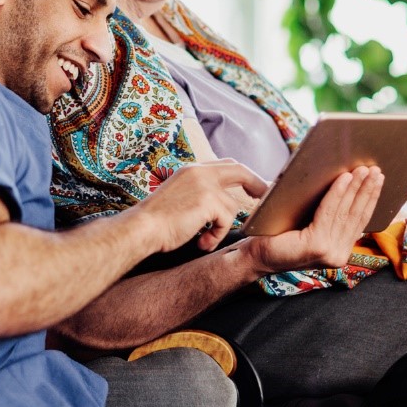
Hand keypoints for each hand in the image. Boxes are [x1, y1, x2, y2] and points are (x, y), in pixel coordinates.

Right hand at [136, 159, 270, 253]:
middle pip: (240, 170)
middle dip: (256, 184)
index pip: (225, 164)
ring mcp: (205, 184)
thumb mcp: (178, 197)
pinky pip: (227, 221)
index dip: (242, 174)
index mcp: (191, 170)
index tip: (253, 185)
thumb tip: (218, 204)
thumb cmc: (155, 221)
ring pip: (232, 207)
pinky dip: (217, 235)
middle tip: (265, 196)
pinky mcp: (209, 200)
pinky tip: (201, 242)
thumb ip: (198, 194)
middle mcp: (199, 171)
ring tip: (204, 239)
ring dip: (221, 227)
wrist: (141, 228)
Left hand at [243, 166, 384, 274]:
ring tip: (363, 170)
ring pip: (345, 212)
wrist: (254, 253)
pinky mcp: (317, 246)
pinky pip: (329, 212)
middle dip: (367, 190)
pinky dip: (338, 193)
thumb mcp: (310, 223)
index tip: (378, 179)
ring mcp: (329, 252)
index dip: (370, 199)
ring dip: (357, 188)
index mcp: (339, 250)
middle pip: (355, 215)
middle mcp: (338, 254)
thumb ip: (328, 213)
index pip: (359, 221)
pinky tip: (345, 178)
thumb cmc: (278, 233)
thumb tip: (346, 181)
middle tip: (375, 169)